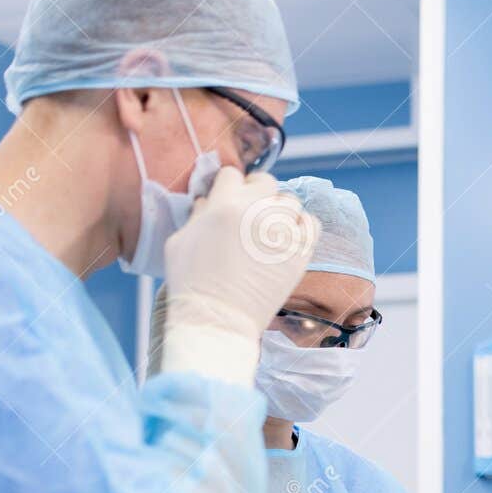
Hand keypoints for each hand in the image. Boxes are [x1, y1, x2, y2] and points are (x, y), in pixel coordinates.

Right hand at [163, 167, 317, 341]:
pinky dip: (302, 225)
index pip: (233, 174)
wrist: (218, 318)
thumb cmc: (192, 282)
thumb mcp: (180, 240)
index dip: (228, 185)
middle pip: (266, 181)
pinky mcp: (300, 253)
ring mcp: (282, 232)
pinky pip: (311, 224)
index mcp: (223, 205)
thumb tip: (206, 202)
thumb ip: (196, 214)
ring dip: (280, 209)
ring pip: (291, 201)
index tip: (227, 197)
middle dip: (257, 190)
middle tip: (250, 208)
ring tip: (269, 226)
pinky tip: (289, 235)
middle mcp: (257, 212)